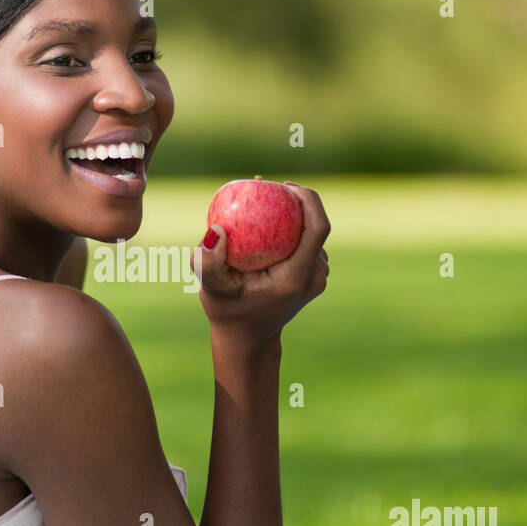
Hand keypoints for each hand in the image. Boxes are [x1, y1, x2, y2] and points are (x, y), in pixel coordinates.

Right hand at [191, 184, 329, 344]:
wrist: (249, 339)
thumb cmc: (227, 312)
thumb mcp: (211, 289)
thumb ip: (208, 262)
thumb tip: (216, 228)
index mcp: (296, 277)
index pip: (317, 228)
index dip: (308, 200)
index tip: (285, 186)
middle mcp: (314, 276)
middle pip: (317, 226)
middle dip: (298, 200)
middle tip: (269, 186)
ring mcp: (318, 276)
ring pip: (312, 233)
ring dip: (294, 214)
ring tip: (267, 199)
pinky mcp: (314, 275)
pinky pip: (307, 242)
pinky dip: (292, 228)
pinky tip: (271, 220)